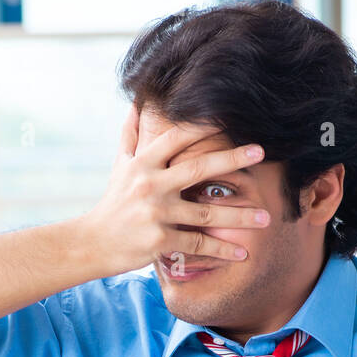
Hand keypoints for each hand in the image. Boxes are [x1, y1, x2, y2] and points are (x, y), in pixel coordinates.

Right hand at [75, 105, 270, 276]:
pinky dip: (222, 249)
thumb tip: (137, 104)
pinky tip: (243, 251)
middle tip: (261, 152)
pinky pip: (197, 243)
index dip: (204, 126)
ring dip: (239, 216)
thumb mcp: (119, 166)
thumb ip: (131, 135)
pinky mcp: (159, 240)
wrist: (90, 243)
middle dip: (233, 158)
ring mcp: (156, 214)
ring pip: (206, 213)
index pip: (178, 138)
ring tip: (266, 217)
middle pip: (199, 168)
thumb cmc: (111, 203)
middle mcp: (150, 185)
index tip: (232, 118)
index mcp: (143, 164)